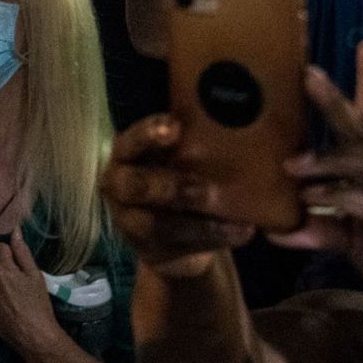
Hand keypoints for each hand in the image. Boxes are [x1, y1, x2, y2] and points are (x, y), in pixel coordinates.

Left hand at [0, 230, 62, 356]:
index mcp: (1, 269)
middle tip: (16, 282)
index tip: (18, 266)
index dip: (10, 254)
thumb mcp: (35, 275)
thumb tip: (14, 230)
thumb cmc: (38, 304)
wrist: (34, 336)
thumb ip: (22, 251)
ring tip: (10, 295)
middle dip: (1, 267)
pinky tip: (3, 306)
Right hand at [100, 116, 256, 277]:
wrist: (182, 231)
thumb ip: (196, 142)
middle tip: (206, 188)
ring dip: (198, 222)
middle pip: (133, 186)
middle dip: (170, 187)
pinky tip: (242, 231)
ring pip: (155, 225)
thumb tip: (240, 111)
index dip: (148, 135)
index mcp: (127, 155)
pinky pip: (178, 247)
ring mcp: (129, 222)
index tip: (175, 127)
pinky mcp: (148, 250)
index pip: (130, 142)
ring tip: (238, 220)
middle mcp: (119, 187)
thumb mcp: (185, 157)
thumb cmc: (185, 176)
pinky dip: (212, 239)